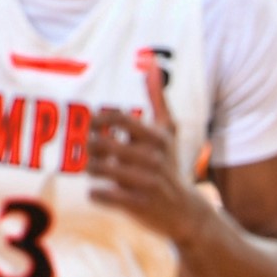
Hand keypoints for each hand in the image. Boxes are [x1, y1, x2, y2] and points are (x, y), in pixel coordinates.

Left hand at [87, 65, 205, 244]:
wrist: (185, 212)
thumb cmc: (169, 166)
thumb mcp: (168, 133)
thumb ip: (157, 99)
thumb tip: (151, 63)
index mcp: (157, 139)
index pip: (117, 119)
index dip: (98, 120)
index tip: (95, 126)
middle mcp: (152, 160)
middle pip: (100, 143)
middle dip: (91, 148)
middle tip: (95, 152)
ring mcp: (145, 183)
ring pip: (96, 169)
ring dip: (92, 169)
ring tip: (99, 171)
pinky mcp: (138, 206)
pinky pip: (99, 195)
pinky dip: (96, 195)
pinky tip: (105, 193)